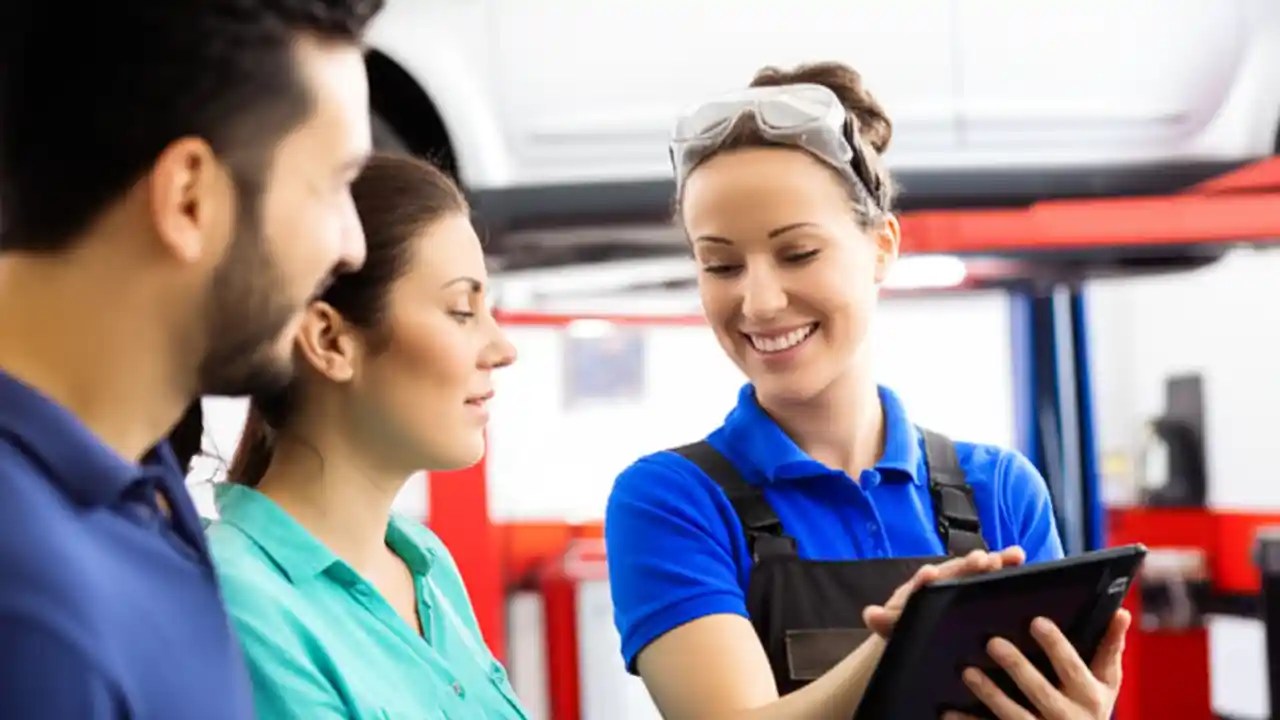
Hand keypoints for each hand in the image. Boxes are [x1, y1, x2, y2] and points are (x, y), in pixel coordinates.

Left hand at [863, 546, 1025, 637]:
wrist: (911, 626)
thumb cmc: (902, 625)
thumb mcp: (891, 626)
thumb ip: (881, 620)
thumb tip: (869, 613)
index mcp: (917, 590)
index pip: (921, 583)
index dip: (926, 579)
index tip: (931, 573)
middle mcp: (937, 580)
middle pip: (953, 571)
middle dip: (967, 566)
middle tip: (984, 559)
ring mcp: (955, 581)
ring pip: (973, 569)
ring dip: (993, 561)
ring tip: (1014, 555)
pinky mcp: (971, 587)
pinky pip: (988, 575)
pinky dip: (1004, 565)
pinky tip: (1020, 555)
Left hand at [942, 609, 1130, 719]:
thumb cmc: (1091, 708)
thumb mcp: (1106, 682)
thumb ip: (1109, 647)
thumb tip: (1121, 612)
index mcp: (1090, 697)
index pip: (1073, 668)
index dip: (1056, 646)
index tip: (1036, 621)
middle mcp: (1068, 718)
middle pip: (1040, 691)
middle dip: (1017, 667)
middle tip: (993, 642)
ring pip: (1014, 715)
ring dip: (990, 694)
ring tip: (968, 672)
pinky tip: (948, 712)